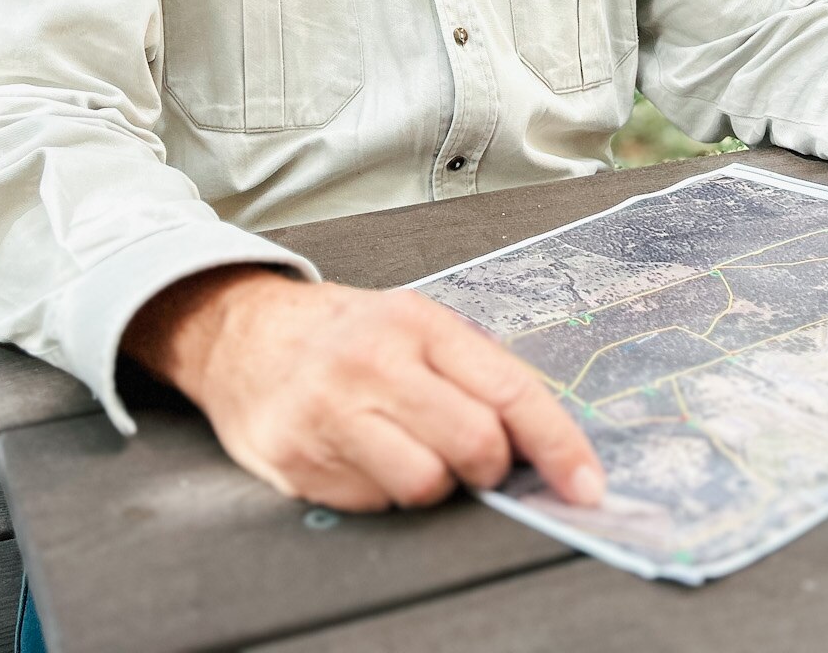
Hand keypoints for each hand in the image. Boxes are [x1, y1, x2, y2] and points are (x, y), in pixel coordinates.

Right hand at [123, 266, 604, 511]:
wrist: (240, 335)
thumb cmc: (343, 334)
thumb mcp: (413, 325)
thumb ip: (475, 373)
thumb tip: (545, 443)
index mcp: (416, 324)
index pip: (509, 392)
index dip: (558, 446)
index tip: (587, 485)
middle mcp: (372, 364)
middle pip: (475, 446)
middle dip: (489, 467)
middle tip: (473, 456)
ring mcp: (330, 414)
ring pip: (425, 485)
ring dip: (433, 482)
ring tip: (407, 448)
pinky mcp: (298, 460)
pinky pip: (373, 503)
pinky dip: (381, 491)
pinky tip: (361, 454)